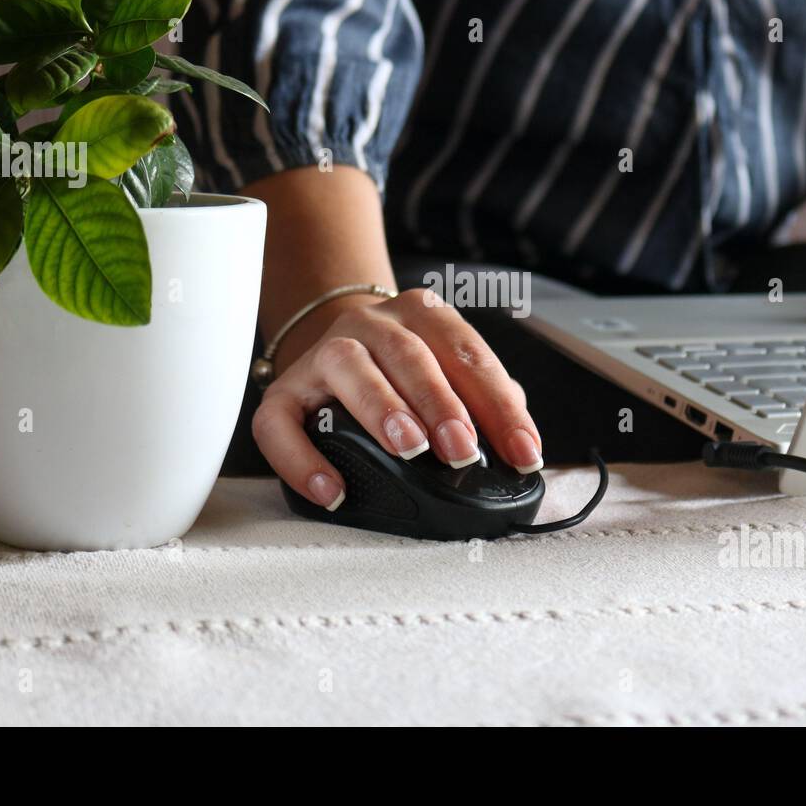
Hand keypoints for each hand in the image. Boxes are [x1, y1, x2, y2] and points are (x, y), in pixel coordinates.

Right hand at [251, 289, 543, 507]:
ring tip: (410, 449)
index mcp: (422, 315)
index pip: (468, 354)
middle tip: (463, 450)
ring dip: (383, 409)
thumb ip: (481, 400)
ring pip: (349, 367)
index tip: (524, 452)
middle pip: (410, 355)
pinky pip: (281, 423)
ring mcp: (323, 351)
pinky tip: (332, 490)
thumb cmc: (400, 371)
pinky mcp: (283, 391)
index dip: (500, 405)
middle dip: (441, 405)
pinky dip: (303, 460)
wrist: (333, 348)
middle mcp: (371, 323)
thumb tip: (518, 446)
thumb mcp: (446, 371)